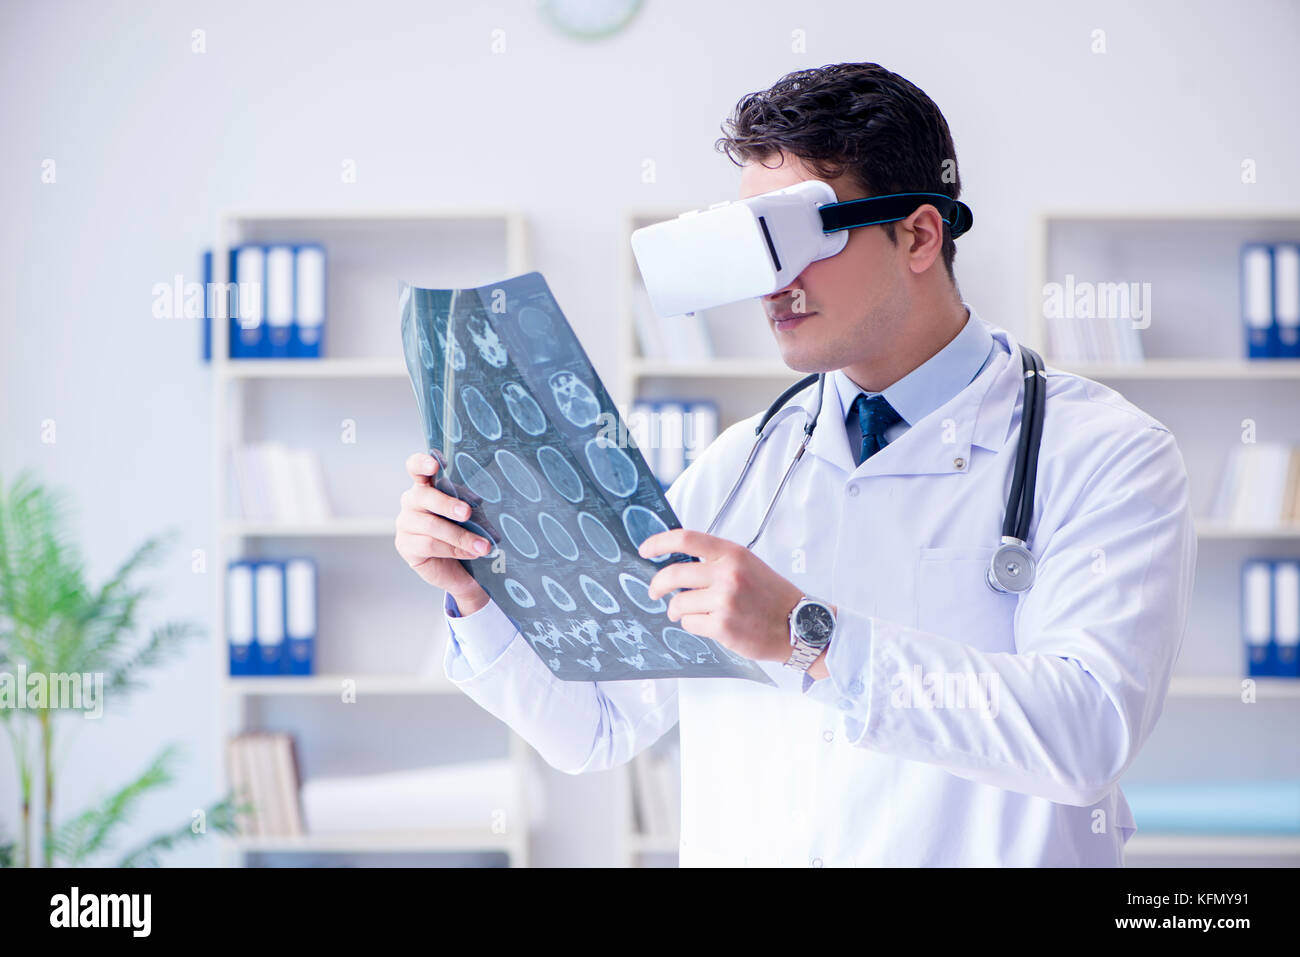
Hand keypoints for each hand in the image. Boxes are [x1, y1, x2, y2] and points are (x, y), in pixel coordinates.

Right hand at [395, 451, 491, 614]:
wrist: (455, 567)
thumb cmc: (462, 533)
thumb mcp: (472, 516)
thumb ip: (470, 506)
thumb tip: (476, 502)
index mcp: (427, 486)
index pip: (416, 468)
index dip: (422, 463)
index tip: (434, 464)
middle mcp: (412, 501)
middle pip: (425, 496)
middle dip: (448, 504)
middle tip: (466, 513)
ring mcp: (405, 523)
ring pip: (431, 525)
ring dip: (461, 536)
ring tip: (483, 546)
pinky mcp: (405, 545)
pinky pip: (429, 545)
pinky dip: (453, 549)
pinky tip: (470, 554)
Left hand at [640, 528, 803, 664]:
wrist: (800, 624)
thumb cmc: (772, 595)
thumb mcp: (747, 565)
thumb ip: (716, 561)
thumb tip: (678, 564)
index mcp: (732, 554)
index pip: (685, 539)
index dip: (659, 543)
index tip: (645, 550)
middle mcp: (727, 574)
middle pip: (672, 575)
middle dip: (657, 585)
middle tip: (654, 591)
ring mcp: (724, 601)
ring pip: (679, 604)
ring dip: (678, 610)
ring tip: (690, 613)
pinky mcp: (723, 626)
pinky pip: (690, 624)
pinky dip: (694, 625)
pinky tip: (710, 624)